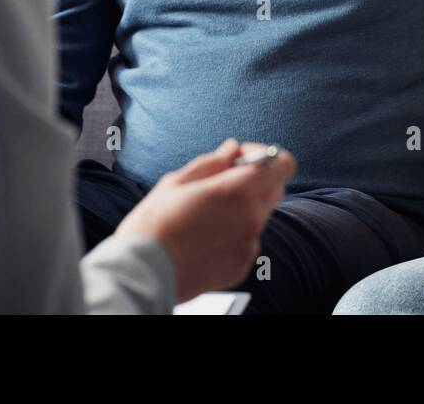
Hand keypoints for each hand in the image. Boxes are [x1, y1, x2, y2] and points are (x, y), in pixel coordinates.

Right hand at [116, 138, 295, 301]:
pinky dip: (234, 235)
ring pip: (259, 215)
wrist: (140, 274)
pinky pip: (247, 240)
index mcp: (238, 191)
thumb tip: (232, 149)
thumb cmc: (153, 225)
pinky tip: (204, 239)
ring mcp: (249, 244)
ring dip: (243, 209)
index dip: (264, 157)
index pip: (283, 164)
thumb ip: (212, 162)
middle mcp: (252, 218)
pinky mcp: (242, 266)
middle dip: (254, 181)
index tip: (240, 159)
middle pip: (274, 188)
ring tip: (206, 216)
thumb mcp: (177, 182)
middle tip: (221, 185)